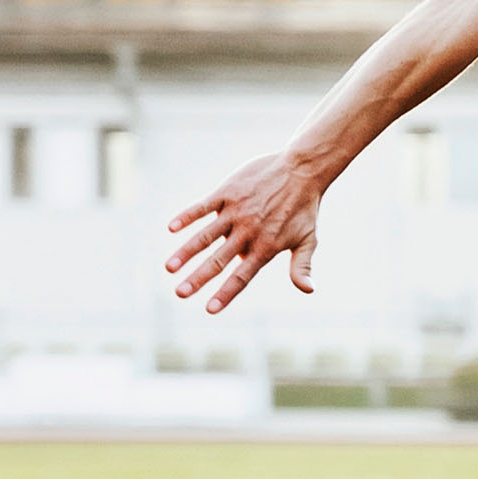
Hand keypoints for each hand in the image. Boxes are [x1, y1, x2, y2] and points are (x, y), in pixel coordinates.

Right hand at [163, 151, 328, 311]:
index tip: (209, 309)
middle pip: (219, 260)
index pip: (242, 276)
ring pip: (206, 235)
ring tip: (169, 267)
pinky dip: (187, 216)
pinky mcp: (228, 192)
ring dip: (186, 251)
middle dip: (198, 278)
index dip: (226, 293)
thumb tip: (308, 290)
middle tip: (179, 293)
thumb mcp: (308, 240)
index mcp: (266, 247)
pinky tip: (171, 227)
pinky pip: (204, 206)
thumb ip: (301, 266)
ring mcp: (236, 211)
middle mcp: (248, 232)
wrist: (302, 170)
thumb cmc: (304, 209)